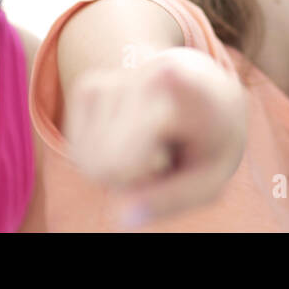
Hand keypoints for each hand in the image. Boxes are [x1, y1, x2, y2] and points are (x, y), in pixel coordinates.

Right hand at [63, 47, 246, 226]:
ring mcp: (116, 77)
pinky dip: (101, 156)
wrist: (201, 92)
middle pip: (112, 166)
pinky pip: (78, 152)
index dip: (171, 81)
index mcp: (197, 93)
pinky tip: (131, 135)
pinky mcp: (88, 85)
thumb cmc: (209, 141)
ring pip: (91, 164)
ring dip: (120, 168)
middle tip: (167, 159)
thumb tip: (124, 217)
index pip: (178, 84)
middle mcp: (152, 75)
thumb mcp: (210, 179)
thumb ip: (172, 198)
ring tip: (153, 142)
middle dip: (134, 179)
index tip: (169, 70)